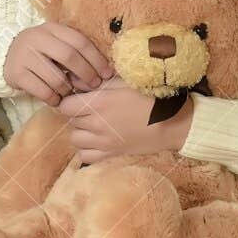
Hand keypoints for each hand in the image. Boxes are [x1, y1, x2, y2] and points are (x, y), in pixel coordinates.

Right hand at [1, 21, 113, 105]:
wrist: (6, 55)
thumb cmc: (41, 52)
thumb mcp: (56, 44)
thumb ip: (75, 51)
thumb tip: (104, 71)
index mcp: (52, 28)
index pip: (79, 41)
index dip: (96, 59)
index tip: (107, 73)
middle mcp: (37, 38)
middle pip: (69, 57)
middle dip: (86, 74)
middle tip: (94, 85)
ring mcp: (25, 55)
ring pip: (56, 78)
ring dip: (68, 89)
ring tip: (71, 92)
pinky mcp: (16, 73)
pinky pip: (42, 91)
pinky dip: (53, 98)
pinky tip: (57, 99)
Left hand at [56, 75, 194, 163]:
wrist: (172, 123)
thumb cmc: (151, 97)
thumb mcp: (125, 81)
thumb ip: (99, 81)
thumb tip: (75, 81)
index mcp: (99, 102)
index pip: (65, 105)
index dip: (71, 100)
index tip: (80, 98)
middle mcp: (97, 124)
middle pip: (71, 121)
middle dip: (78, 114)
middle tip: (92, 109)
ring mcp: (103, 142)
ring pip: (75, 139)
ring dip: (81, 131)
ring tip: (93, 125)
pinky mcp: (111, 154)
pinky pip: (85, 156)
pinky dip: (87, 149)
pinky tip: (96, 141)